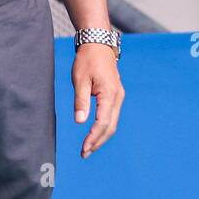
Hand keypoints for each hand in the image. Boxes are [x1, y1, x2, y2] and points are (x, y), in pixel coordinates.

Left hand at [72, 43, 123, 157]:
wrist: (98, 45)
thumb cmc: (87, 60)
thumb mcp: (80, 79)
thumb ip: (81, 101)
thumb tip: (80, 121)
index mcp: (109, 93)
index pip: (102, 122)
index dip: (93, 137)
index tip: (84, 148)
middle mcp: (117, 97)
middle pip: (110, 126)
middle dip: (98, 141)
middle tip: (84, 154)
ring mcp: (118, 96)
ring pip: (113, 122)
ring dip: (101, 136)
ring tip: (88, 148)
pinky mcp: (115, 96)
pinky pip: (112, 116)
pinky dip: (104, 128)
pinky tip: (95, 134)